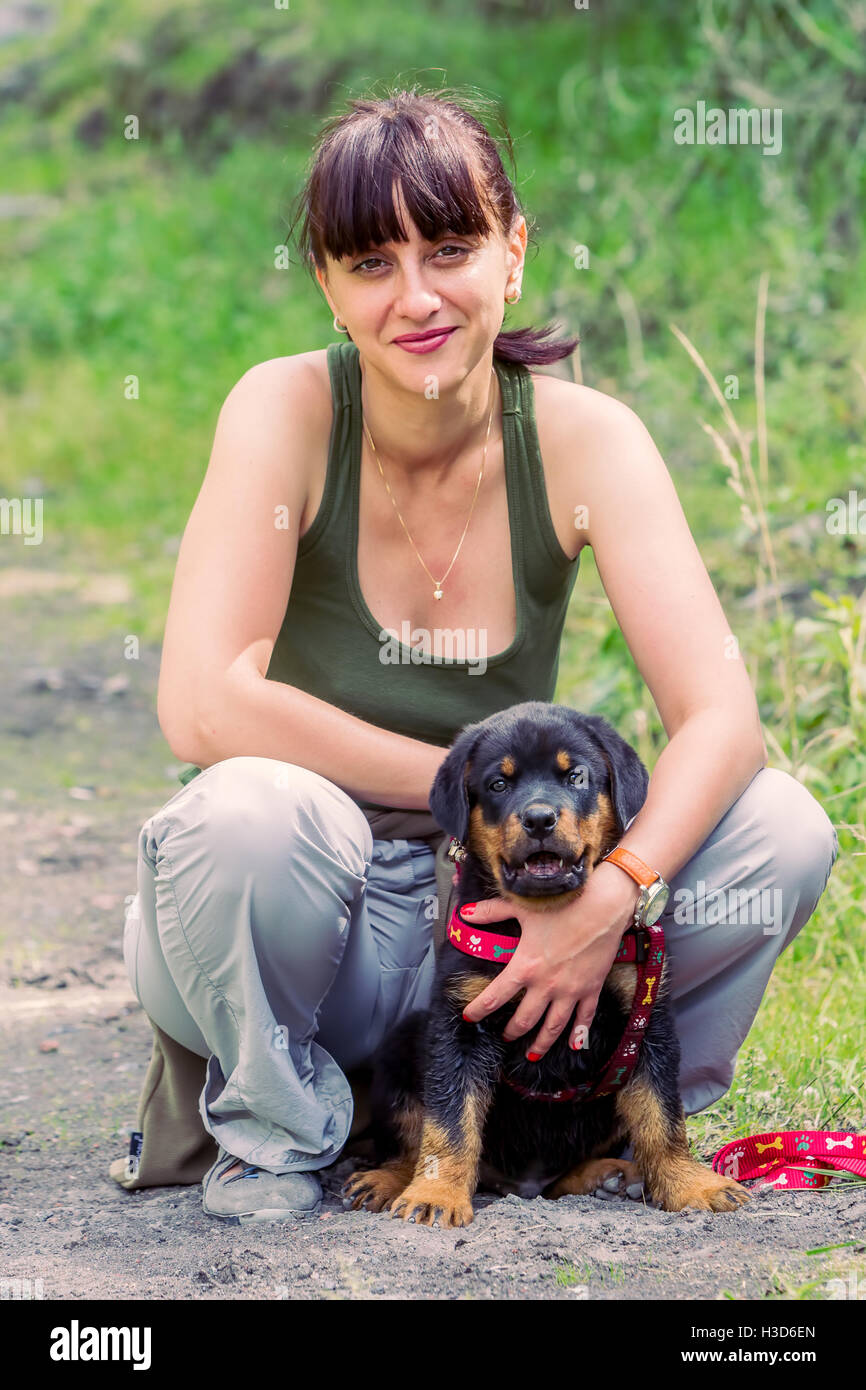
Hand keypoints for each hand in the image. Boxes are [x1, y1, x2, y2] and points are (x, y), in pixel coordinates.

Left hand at [458, 863, 641, 1059]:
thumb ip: (492, 911)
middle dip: (512, 1031)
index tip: (469, 1017)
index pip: (495, 996)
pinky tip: (573, 1046)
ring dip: (541, 1044)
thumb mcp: (522, 906)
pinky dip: (578, 1034)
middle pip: (524, 1019)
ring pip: (552, 1027)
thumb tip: (465, 912)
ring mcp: (571, 991)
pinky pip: (584, 1018)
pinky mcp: (591, 989)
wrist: (604, 906)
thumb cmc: (562, 903)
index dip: (479, 1009)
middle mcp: (546, 985)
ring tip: (531, 1054)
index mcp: (525, 967)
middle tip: (505, 1037)